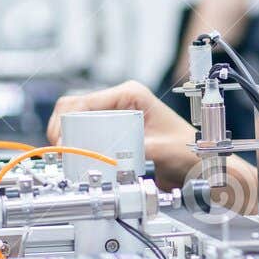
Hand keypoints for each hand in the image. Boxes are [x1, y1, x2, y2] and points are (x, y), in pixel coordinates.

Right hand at [47, 80, 197, 185]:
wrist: (199, 164)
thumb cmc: (187, 151)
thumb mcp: (160, 149)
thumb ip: (134, 150)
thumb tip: (106, 155)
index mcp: (130, 94)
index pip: (85, 101)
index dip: (67, 122)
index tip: (62, 144)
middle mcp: (120, 101)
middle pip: (75, 108)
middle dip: (63, 129)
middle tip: (60, 151)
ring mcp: (116, 115)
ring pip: (78, 121)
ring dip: (69, 137)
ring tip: (67, 156)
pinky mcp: (114, 131)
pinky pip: (88, 134)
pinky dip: (79, 145)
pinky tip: (78, 158)